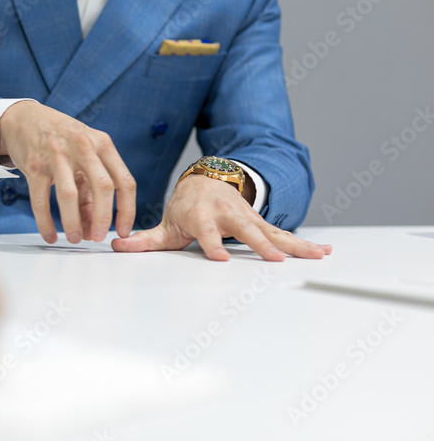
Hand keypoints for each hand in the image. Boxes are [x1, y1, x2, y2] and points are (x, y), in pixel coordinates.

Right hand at [0, 101, 136, 243]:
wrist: (24, 118)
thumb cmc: (61, 140)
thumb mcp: (84, 154)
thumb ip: (91, 187)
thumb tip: (93, 226)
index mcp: (103, 144)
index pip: (125, 182)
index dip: (127, 210)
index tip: (122, 231)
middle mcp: (83, 147)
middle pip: (103, 187)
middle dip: (102, 218)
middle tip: (97, 238)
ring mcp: (57, 155)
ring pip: (69, 195)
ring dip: (73, 223)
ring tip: (74, 239)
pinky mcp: (34, 164)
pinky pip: (41, 200)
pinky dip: (45, 223)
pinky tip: (49, 236)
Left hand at [111, 174, 332, 260]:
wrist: (206, 182)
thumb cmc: (185, 208)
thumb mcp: (164, 224)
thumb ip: (143, 240)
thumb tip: (116, 245)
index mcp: (201, 215)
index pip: (205, 232)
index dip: (212, 244)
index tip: (220, 259)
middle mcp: (227, 214)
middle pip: (245, 230)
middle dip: (260, 244)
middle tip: (274, 259)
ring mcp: (247, 217)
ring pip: (272, 231)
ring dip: (294, 243)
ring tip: (317, 254)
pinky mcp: (262, 223)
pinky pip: (284, 234)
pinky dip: (304, 242)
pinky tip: (324, 251)